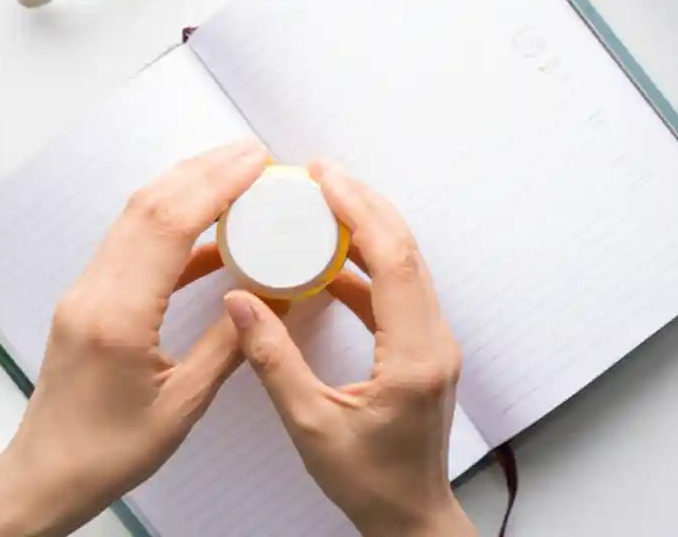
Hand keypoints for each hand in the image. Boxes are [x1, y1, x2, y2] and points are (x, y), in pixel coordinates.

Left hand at [0, 140, 269, 532]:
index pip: (168, 226)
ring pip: (136, 217)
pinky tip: (214, 234)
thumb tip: (274, 298)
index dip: (214, 185)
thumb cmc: (108, 452)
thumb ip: (231, 345)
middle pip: (148, 205)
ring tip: (238, 175)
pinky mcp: (89, 298)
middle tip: (254, 154)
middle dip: (203, 170)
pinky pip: (133, 244)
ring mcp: (86, 291)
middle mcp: (94, 291)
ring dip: (186, 187)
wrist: (46, 475)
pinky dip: (174, 225)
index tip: (255, 163)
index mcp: (118, 317)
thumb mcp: (184, 404)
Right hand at [223, 161, 474, 536]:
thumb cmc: (369, 483)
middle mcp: (434, 341)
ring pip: (406, 267)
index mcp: (413, 357)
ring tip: (322, 205)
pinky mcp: (424, 349)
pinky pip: (398, 293)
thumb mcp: (311, 425)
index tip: (324, 179)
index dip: (359, 212)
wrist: (411, 516)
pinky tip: (330, 263)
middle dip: (364, 205)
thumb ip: (274, 361)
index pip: (393, 261)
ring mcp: (435, 343)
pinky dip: (366, 269)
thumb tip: (242, 301)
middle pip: (406, 251)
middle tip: (320, 174)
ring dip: (368, 231)